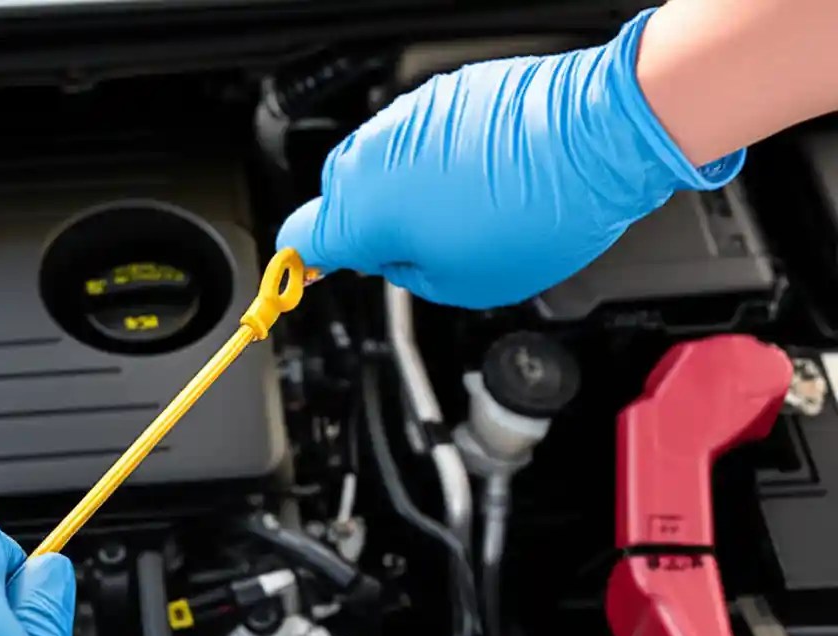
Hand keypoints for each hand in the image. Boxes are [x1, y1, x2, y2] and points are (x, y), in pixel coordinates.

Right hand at [276, 9, 744, 309]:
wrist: (595, 137)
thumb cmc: (535, 212)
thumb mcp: (463, 284)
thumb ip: (406, 273)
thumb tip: (392, 258)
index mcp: (362, 212)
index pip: (297, 241)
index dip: (305, 265)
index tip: (316, 274)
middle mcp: (370, 158)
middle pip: (337, 200)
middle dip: (368, 226)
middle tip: (421, 247)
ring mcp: (402, 119)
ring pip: (378, 166)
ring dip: (405, 190)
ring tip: (465, 209)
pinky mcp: (438, 95)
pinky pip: (415, 137)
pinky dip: (435, 159)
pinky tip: (481, 176)